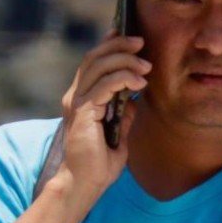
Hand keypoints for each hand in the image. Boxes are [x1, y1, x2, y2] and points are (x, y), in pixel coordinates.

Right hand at [56, 35, 147, 205]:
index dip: (109, 46)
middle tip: (141, 42)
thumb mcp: (118, 135)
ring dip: (124, 60)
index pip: (93, 63)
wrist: (85, 184)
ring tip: (146, 65)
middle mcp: (76, 97)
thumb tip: (131, 101)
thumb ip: (122, 116)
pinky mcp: (83, 111)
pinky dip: (123, 78)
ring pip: (98, 66)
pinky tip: (139, 83)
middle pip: (94, 58)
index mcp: (82, 99)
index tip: (130, 38)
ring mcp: (77, 103)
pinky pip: (104, 85)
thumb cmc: (99, 165)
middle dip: (118, 45)